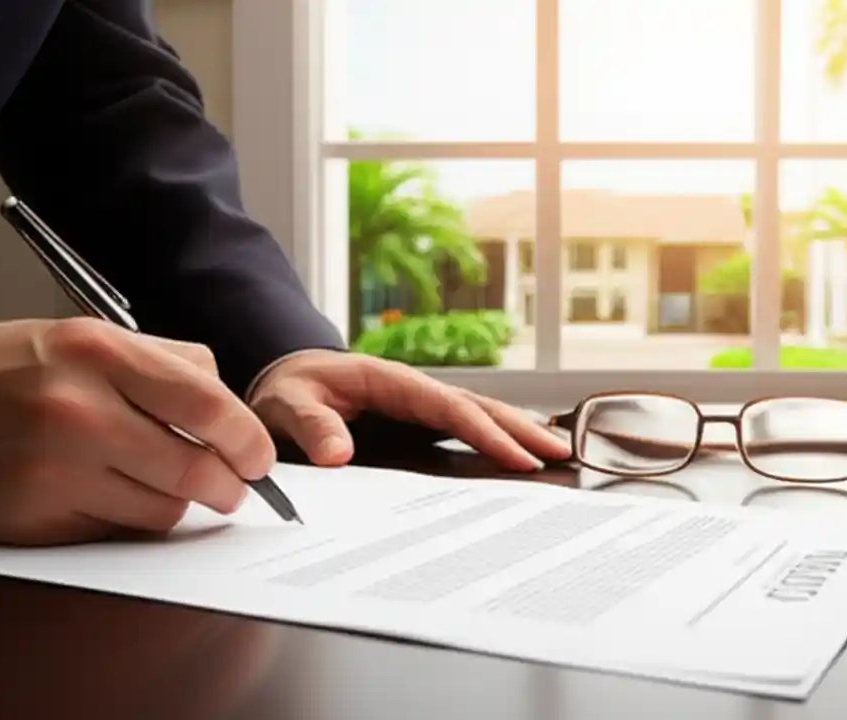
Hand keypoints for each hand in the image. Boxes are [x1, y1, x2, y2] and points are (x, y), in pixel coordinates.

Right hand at [0, 318, 274, 545]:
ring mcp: (54, 468)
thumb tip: (226, 398)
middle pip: (197, 468)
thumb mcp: (84, 337)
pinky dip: (132, 520)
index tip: (259, 455)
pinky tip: (116, 496)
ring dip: (181, 504)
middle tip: (234, 485)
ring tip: (170, 485)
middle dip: (230, 485)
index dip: (249, 438)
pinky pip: (118, 532)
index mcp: (97, 353)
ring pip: (165, 509)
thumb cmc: (4, 369)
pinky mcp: (36, 517)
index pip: (208, 403)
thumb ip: (165, 360)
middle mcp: (78, 410)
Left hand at [249, 351, 570, 470]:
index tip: (517, 457)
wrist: (286, 376)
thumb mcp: (288, 405)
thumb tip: (339, 455)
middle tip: (560, 452)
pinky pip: (465, 424)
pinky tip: (519, 448)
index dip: (485, 432)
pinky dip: (496, 434)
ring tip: (557, 449)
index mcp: (391, 381)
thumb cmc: (289, 389)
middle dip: (520, 428)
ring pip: (478, 412)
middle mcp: (415, 389)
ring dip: (517, 429)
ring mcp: (420, 402)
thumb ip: (313, 427)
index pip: (449, 407)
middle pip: (478, 406)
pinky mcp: (419, 417)